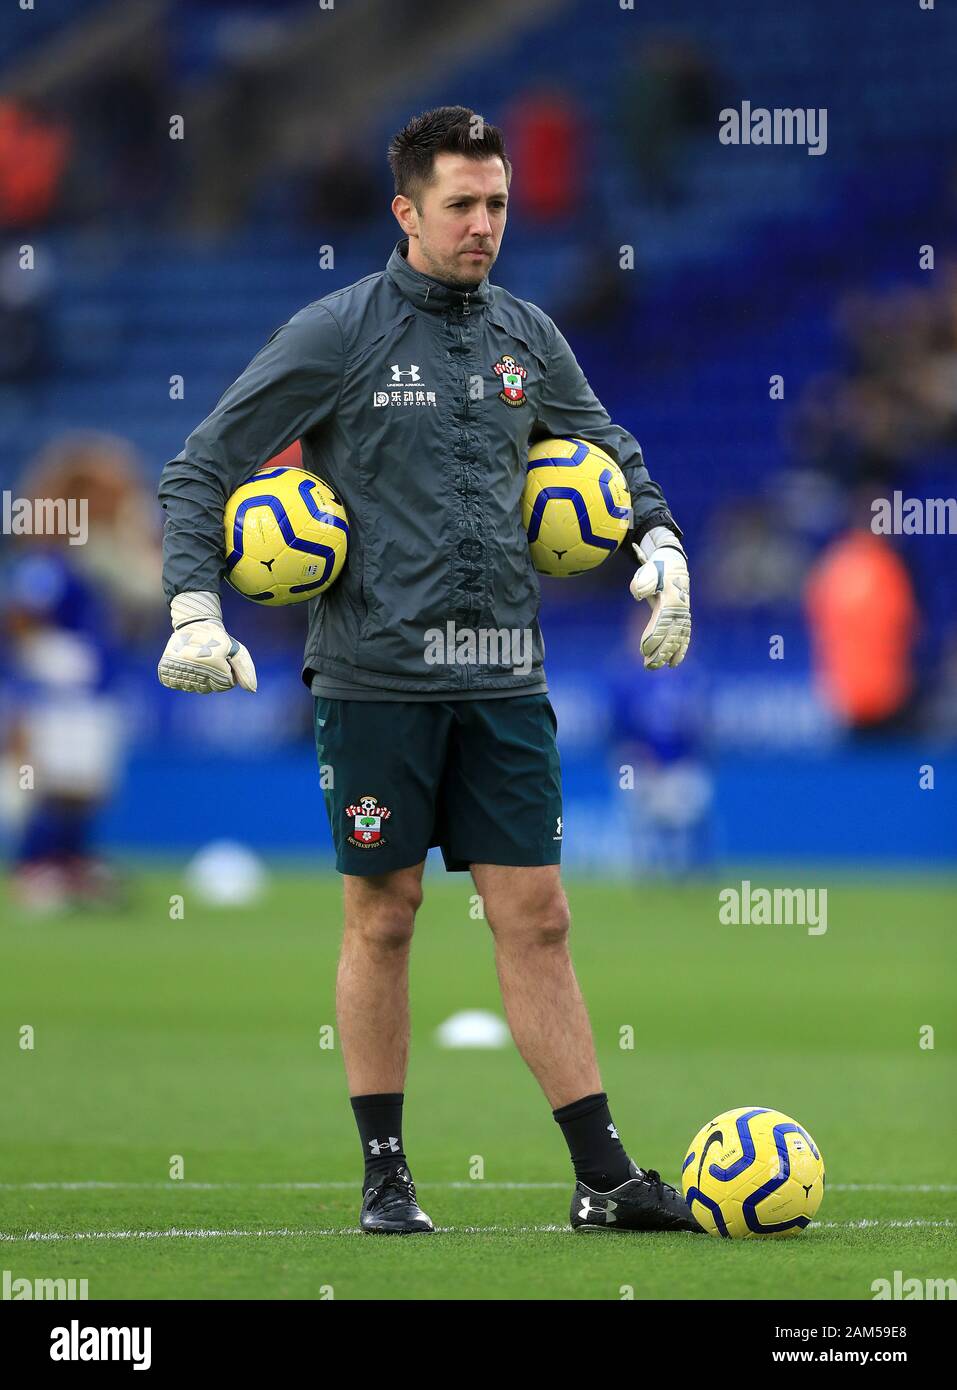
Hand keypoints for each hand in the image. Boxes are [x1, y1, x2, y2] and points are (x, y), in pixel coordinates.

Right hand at [158, 592, 256, 693]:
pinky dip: (183, 678)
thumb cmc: (219, 639)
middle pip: (208, 688)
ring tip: (199, 662)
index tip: (223, 660)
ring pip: (193, 687)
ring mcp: (178, 666)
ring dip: (197, 679)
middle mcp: (194, 665)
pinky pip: (177, 684)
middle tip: (209, 659)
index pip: (225, 684)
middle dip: (212, 678)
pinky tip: (187, 666)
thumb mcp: (236, 650)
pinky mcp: (166, 668)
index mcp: (214, 660)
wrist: (194, 624)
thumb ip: (245, 670)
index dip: (227, 674)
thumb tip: (252, 690)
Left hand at [629, 538, 690, 669]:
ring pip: (676, 640)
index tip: (643, 650)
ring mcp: (683, 616)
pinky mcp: (683, 619)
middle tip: (648, 666)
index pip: (661, 623)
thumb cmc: (657, 570)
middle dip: (659, 652)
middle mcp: (680, 611)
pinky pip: (684, 638)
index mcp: (671, 601)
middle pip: (670, 636)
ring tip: (656, 667)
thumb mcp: (648, 572)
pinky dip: (680, 651)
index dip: (653, 637)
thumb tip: (638, 595)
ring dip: (667, 655)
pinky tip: (673, 664)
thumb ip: (643, 582)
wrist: (673, 566)